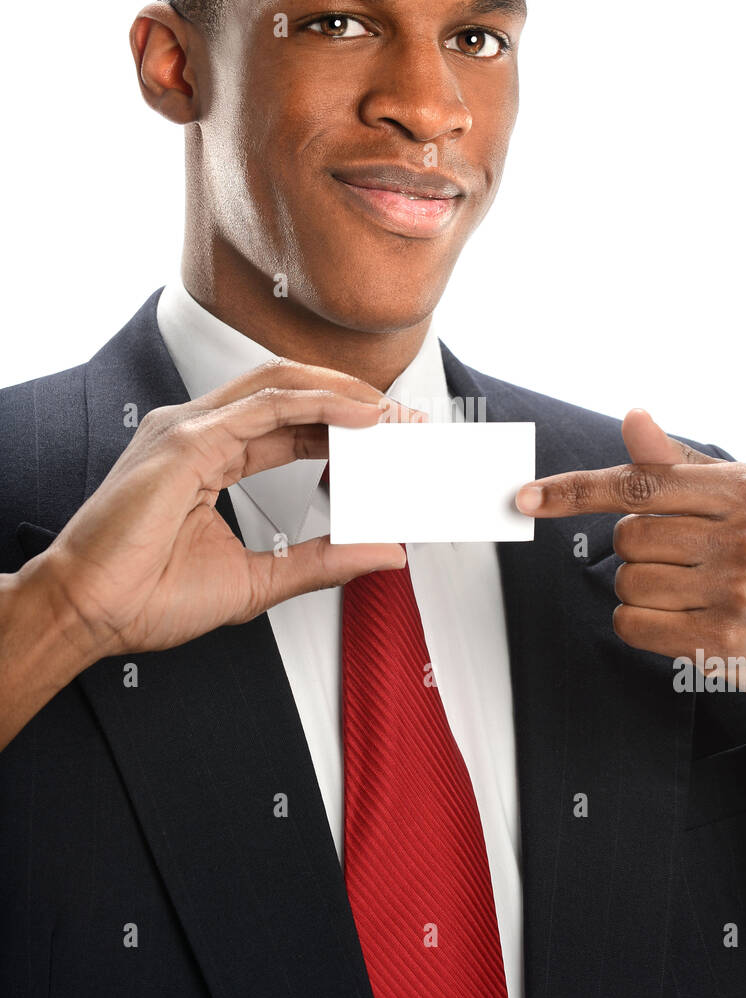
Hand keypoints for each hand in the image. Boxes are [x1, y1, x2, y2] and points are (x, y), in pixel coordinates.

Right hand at [33, 359, 419, 661]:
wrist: (89, 612)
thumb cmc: (146, 596)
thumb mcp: (258, 579)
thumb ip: (323, 561)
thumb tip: (388, 553)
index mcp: (208, 455)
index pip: (289, 423)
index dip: (343, 426)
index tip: (391, 440)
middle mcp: (198, 432)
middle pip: (289, 391)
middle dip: (351, 399)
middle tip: (404, 421)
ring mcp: (188, 428)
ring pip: (280, 384)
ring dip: (343, 393)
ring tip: (390, 412)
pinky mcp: (185, 440)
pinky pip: (265, 406)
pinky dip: (319, 403)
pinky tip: (360, 415)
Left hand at [515, 409, 745, 704]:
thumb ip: (680, 462)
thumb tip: (633, 418)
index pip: (640, 482)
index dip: (576, 490)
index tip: (526, 497)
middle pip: (628, 535)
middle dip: (640, 548)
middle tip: (683, 558)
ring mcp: (734, 590)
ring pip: (627, 581)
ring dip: (642, 588)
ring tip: (691, 590)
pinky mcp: (718, 639)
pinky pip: (632, 623)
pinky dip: (642, 623)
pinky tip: (682, 619)